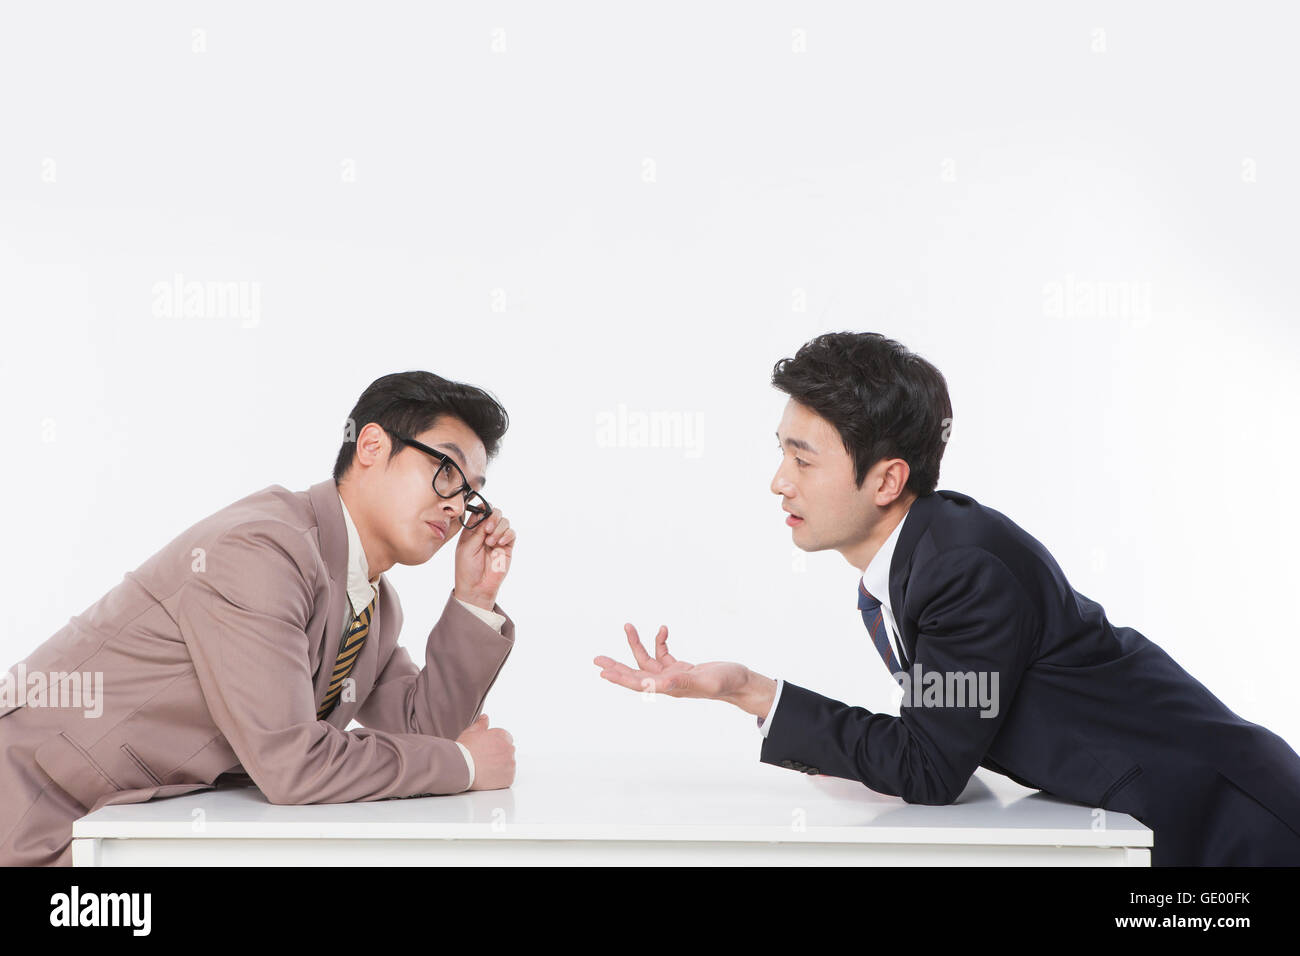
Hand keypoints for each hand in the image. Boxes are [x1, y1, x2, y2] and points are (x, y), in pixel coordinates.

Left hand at [453, 512, 514, 610]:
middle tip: (488, 529)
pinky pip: (511, 533)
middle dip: (493, 517)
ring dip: (499, 528)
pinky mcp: (507, 547)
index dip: (483, 508)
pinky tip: (499, 543)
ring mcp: (497, 538)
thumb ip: (476, 530)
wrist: (477, 587)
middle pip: (494, 513)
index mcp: (472, 530)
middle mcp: (485, 532)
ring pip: (504, 521)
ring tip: (491, 542)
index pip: (480, 511)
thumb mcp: (466, 547)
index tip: (483, 512)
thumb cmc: (467, 569)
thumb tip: (484, 513)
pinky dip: (507, 535)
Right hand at [456, 713, 515, 790]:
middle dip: (499, 755)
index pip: (506, 738)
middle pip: (507, 751)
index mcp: (502, 735)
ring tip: (485, 770)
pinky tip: (488, 777)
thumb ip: (481, 724)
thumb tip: (485, 718)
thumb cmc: (464, 750)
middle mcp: (509, 748)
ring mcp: (510, 764)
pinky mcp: (509, 778)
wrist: (461, 768)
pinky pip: (507, 778)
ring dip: (500, 767)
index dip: (495, 744)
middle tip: (485, 760)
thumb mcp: (471, 732)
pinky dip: (500, 778)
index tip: (487, 750)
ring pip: (508, 765)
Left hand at [593, 624, 755, 704]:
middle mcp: (668, 683)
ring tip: (627, 625)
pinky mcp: (681, 668)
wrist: (742, 683)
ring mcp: (673, 676)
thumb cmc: (727, 683)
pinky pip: (663, 653)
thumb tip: (660, 684)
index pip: (640, 684)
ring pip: (647, 660)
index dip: (621, 678)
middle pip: (636, 674)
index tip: (604, 673)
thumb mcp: (706, 681)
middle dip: (616, 666)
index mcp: (670, 688)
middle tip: (597, 659)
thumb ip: (683, 681)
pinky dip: (660, 641)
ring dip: (636, 644)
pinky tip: (663, 629)